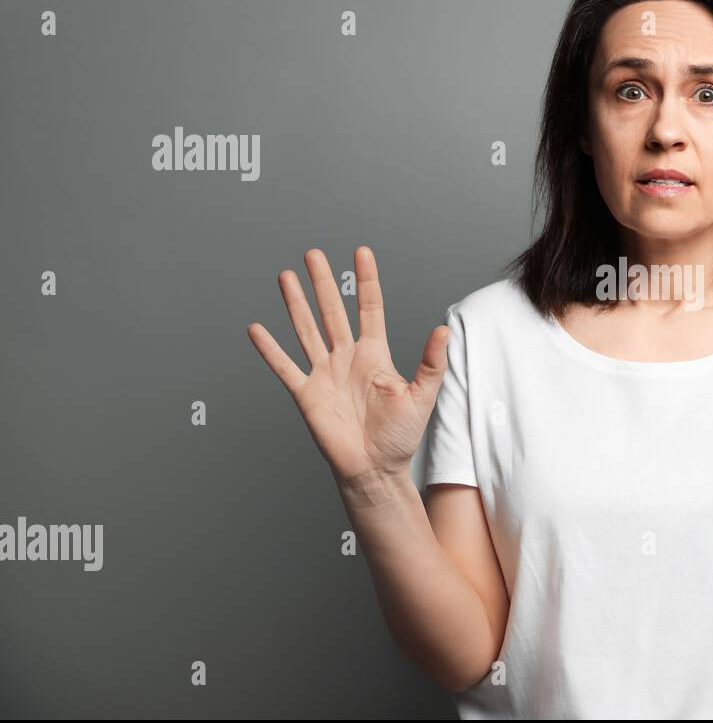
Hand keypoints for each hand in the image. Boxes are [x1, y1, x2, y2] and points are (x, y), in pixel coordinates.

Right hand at [246, 246, 449, 484]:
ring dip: (296, 304)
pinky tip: (258, 329)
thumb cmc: (400, 437)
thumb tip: (444, 330)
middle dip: (323, 282)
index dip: (366, 280)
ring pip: (307, 330)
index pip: (369, 308)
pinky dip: (270, 349)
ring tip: (286, 276)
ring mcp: (325, 374)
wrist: (375, 469)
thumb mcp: (422, 396)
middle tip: (313, 254)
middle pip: (332, 311)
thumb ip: (431, 362)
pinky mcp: (307, 394)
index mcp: (375, 355)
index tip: (362, 253)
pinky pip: (286, 367)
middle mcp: (347, 358)